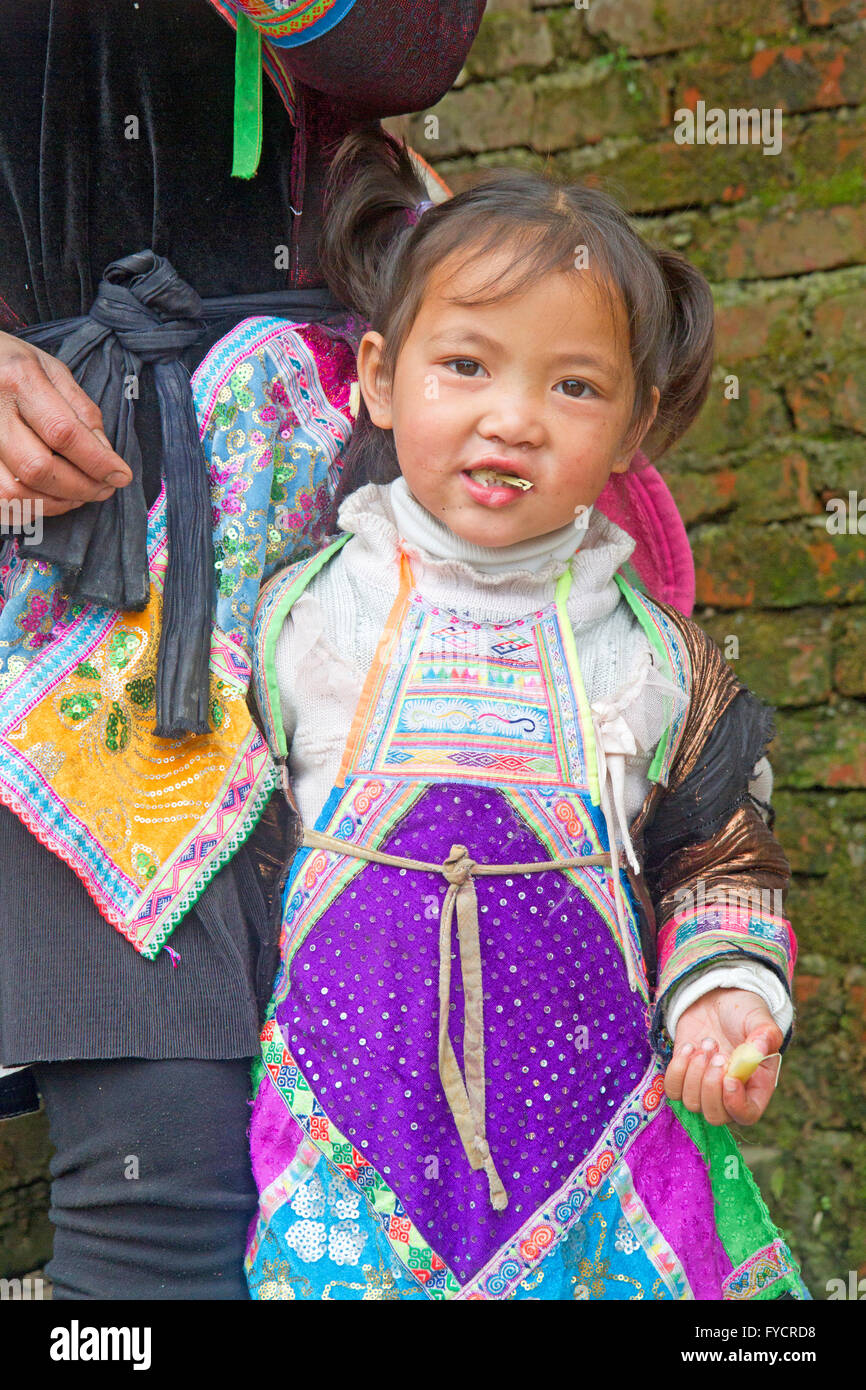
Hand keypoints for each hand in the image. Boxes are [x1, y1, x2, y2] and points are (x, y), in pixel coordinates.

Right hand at [0, 331, 131, 515]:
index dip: (97, 461)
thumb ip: (81, 411)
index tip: (121, 475)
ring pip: (14, 492)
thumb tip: (106, 454)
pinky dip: (29, 508)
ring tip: (78, 494)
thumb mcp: (52, 370)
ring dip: (56, 503)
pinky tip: (49, 497)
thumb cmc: (12, 363)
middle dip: (80, 487)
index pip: (63, 432)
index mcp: (17, 379)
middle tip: (104, 488)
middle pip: (38, 468)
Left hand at [664, 987, 782, 1126]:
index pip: (747, 1115)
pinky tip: (689, 1047)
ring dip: (695, 1072)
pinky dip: (677, 1070)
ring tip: (707, 1042)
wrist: (717, 999)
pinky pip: (673, 1090)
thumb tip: (759, 1050)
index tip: (729, 1078)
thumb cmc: (743, 1012)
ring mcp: (705, 1087)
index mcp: (756, 1085)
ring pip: (692, 1103)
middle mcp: (730, 1093)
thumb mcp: (759, 1018)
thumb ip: (765, 1034)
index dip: (735, 1104)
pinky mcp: (684, 1077)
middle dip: (710, 1085)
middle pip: (715, 1115)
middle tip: (717, 1053)